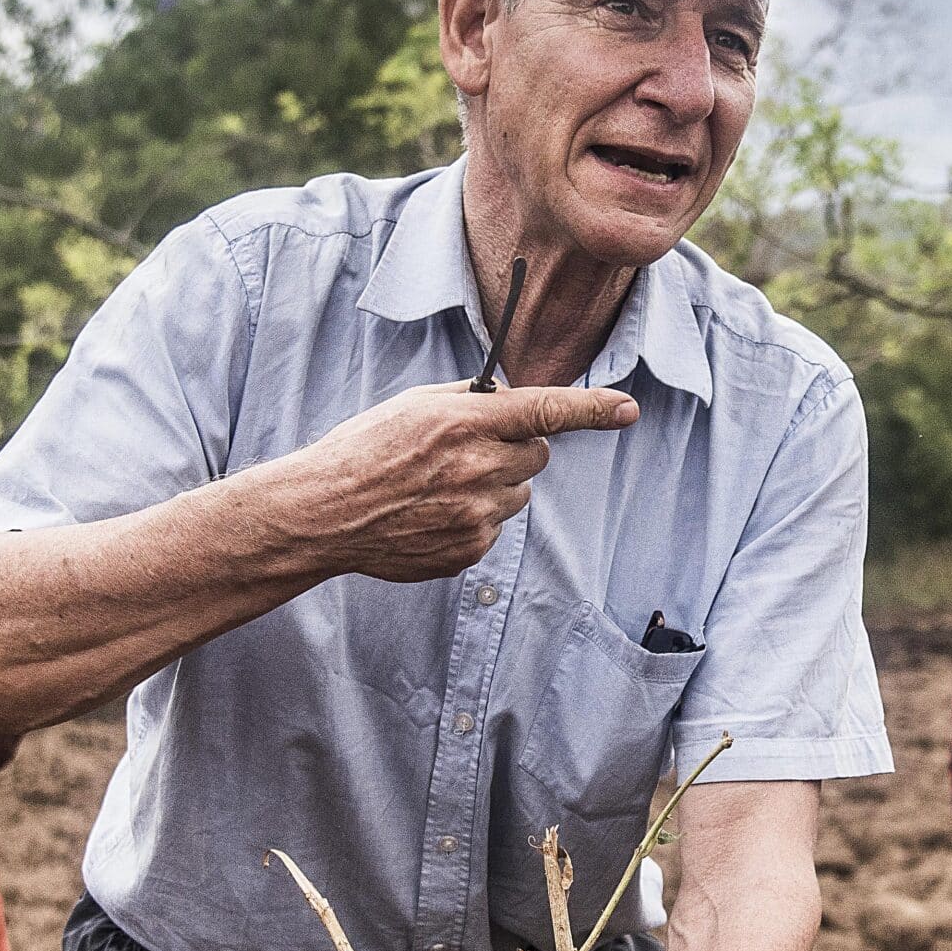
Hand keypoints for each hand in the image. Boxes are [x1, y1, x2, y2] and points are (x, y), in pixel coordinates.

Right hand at [295, 381, 638, 583]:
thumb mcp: (414, 405)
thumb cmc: (366, 450)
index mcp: (464, 422)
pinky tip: (432, 514)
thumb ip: (472, 401)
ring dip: (494, 485)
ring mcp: (476, 514)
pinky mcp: (470, 549)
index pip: (545, 411)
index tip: (628, 409)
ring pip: (519, 492)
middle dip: (516, 448)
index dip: (593, 409)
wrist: (324, 513)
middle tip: (468, 451)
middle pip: (538, 454)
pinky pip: (495, 527)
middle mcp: (477, 467)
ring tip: (439, 486)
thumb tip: (517, 401)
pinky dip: (474, 518)